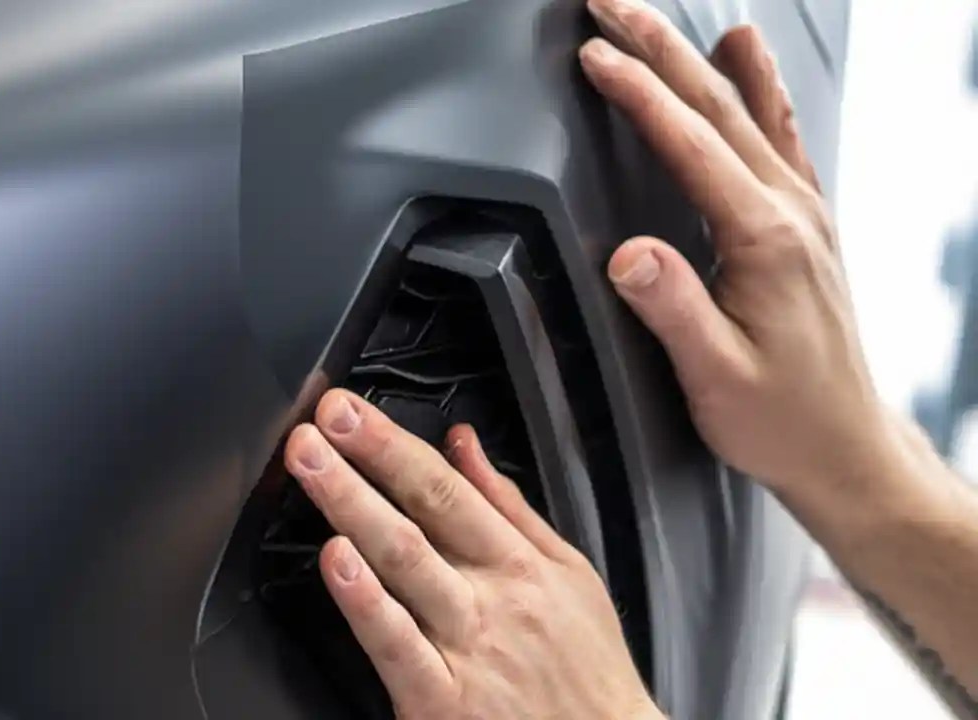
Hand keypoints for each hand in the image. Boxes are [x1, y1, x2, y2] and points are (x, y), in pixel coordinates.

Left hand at [283, 390, 661, 719]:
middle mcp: (490, 596)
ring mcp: (464, 647)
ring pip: (403, 563)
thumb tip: (464, 444)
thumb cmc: (587, 668)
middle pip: (420, 513)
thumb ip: (509, 507)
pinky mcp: (439, 701)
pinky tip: (337, 562)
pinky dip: (367, 601)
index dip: (392, 442)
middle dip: (366, 459)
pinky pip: (397, 645)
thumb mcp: (569, 574)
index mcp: (518, 561)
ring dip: (352, 506)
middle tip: (322, 419)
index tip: (349, 409)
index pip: (445, 485)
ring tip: (313, 466)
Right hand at [581, 0, 896, 496]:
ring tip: (664, 17)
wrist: (844, 446)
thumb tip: (628, 254)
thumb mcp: (715, 375)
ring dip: (699, 56)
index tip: (594, 57)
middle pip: (719, 106)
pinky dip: (758, 86)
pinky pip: (778, 135)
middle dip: (659, 47)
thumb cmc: (781, 418)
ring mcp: (804, 214)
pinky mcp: (804, 226)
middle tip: (610, 4)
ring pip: (747, 110)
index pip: (690, 144)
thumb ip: (673, 308)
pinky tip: (748, 57)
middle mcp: (793, 213)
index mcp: (765, 239)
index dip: (637, 94)